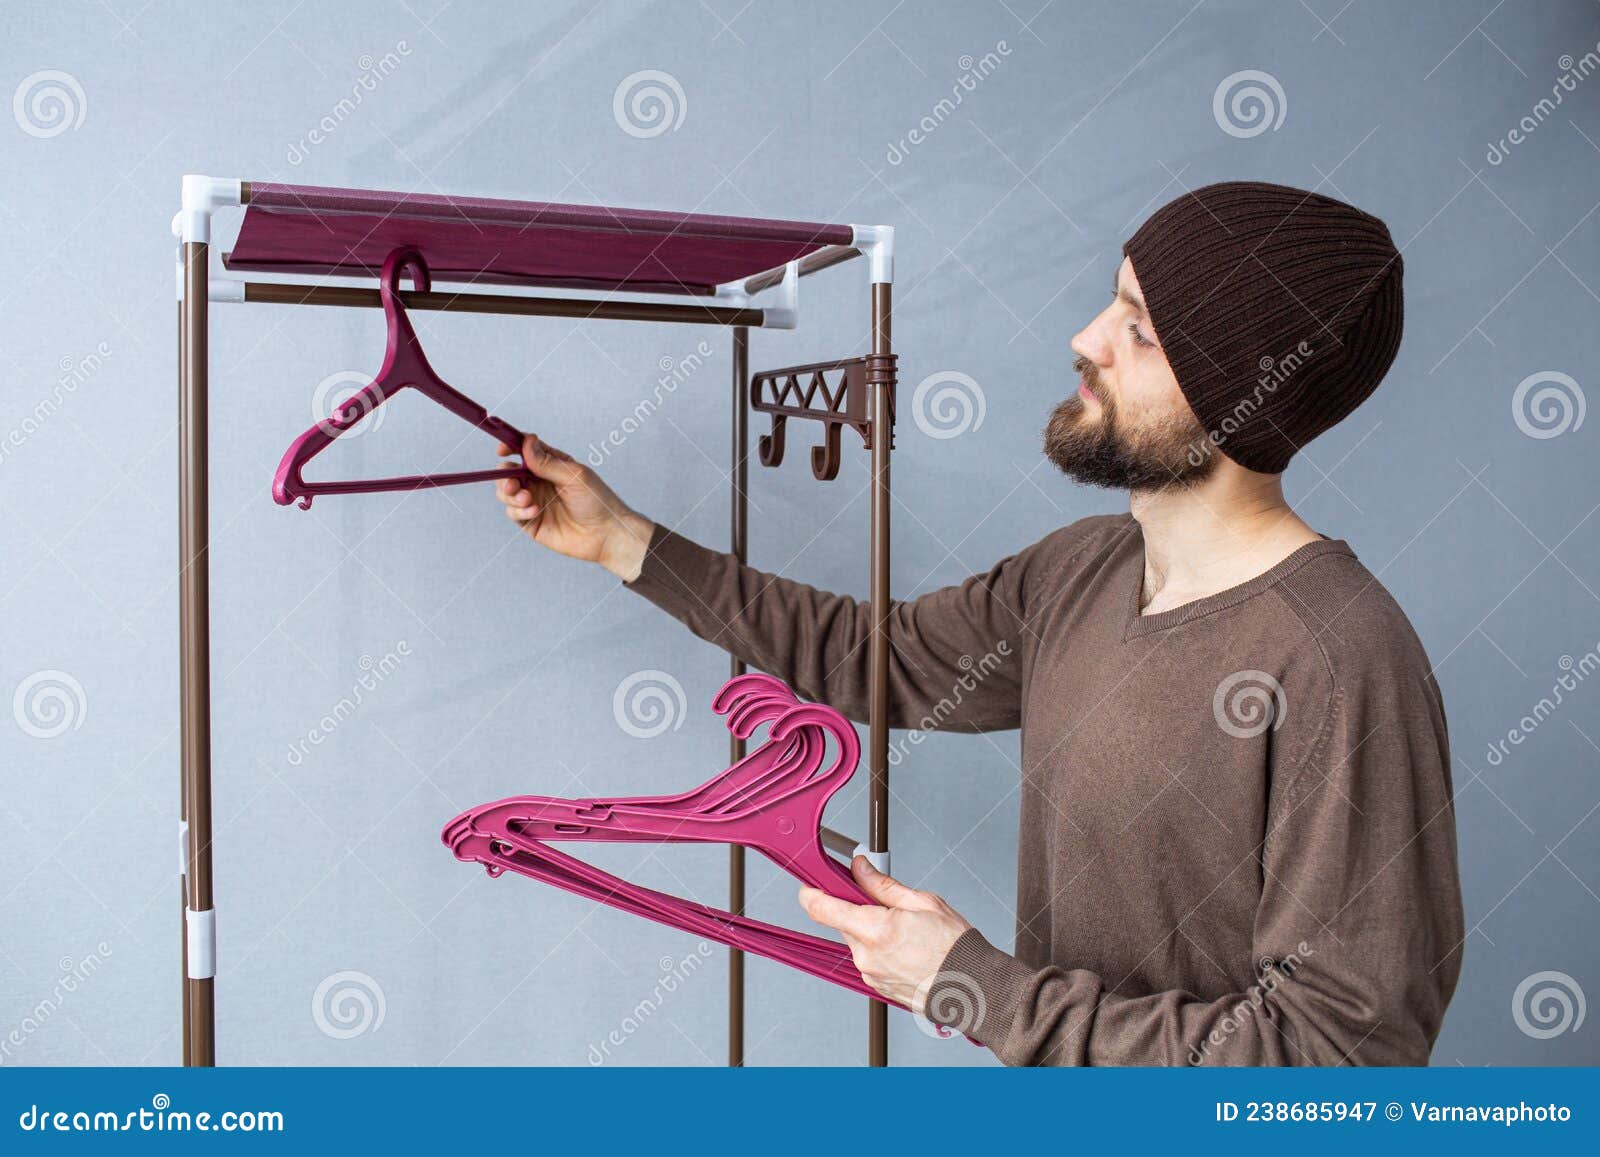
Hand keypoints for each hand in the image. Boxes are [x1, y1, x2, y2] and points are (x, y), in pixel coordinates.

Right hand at [495, 434, 653, 580]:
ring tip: (527, 499)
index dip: (510, 448)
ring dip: (510, 494)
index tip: (502, 450)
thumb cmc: (597, 501)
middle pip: (509, 472)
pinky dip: (518, 510)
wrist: (606, 534)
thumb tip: (526, 442)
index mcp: (551, 465)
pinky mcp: (532, 522)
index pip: (524, 451)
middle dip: (505, 475)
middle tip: (513, 483)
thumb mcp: (574, 476)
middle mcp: (540, 482)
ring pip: (507, 493)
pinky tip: (534, 510)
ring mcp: (534, 502)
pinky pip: (513, 513)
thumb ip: (547, 462)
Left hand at [798, 856, 971, 1015]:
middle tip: (883, 903)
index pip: (822, 909)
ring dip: (869, 929)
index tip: (810, 884)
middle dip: (855, 909)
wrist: (972, 987)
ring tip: (904, 930)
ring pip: (855, 940)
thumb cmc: (955, 948)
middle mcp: (866, 955)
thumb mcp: (923, 902)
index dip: (811, 893)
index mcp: (875, 930)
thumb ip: (883, 885)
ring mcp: (870, 973)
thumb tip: (860, 868)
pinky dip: (878, 947)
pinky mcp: (876, 985)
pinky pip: (867, 958)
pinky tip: (904, 947)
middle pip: (842, 922)